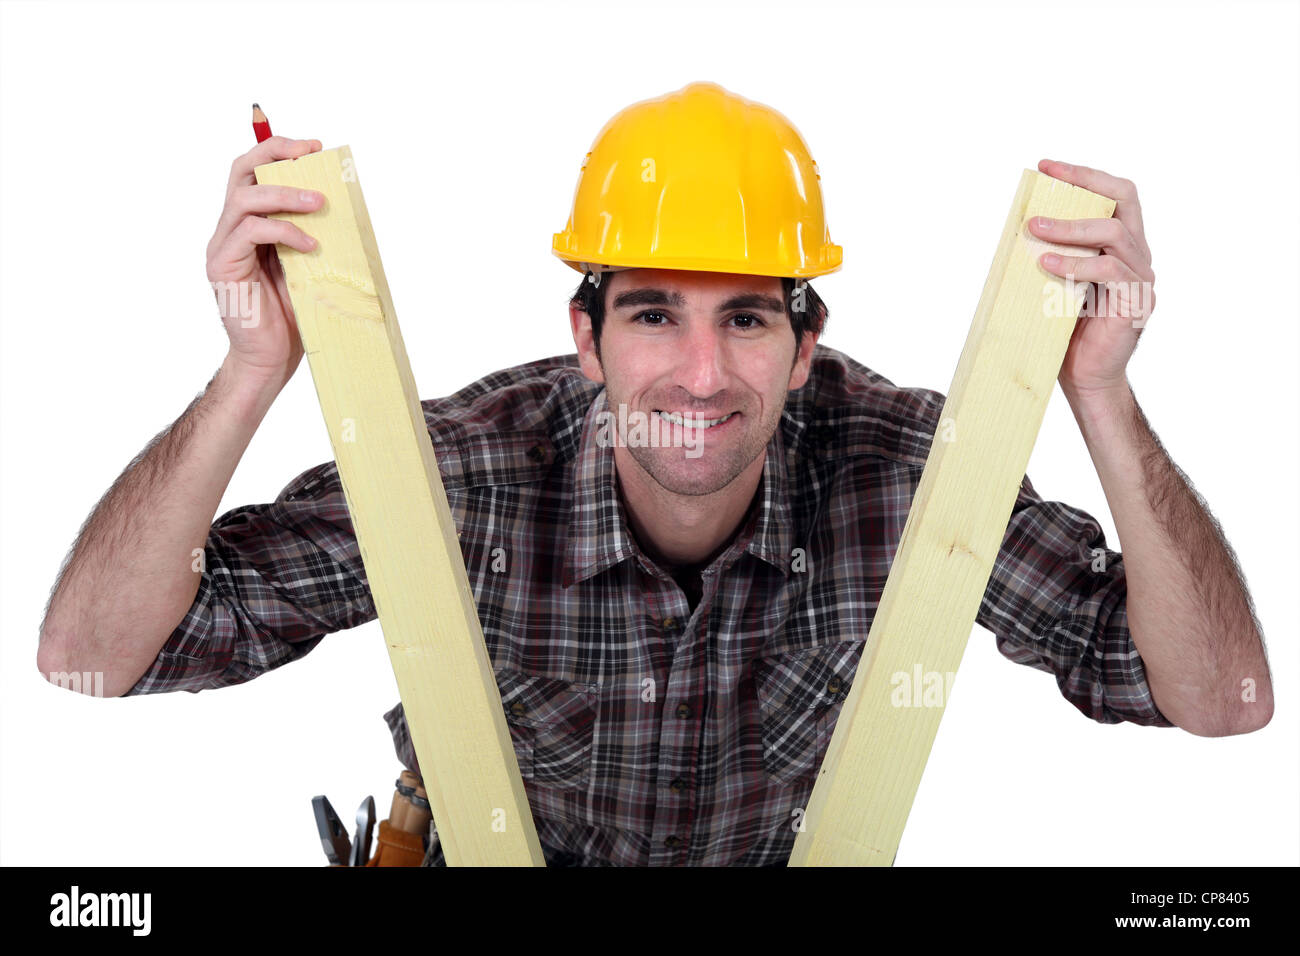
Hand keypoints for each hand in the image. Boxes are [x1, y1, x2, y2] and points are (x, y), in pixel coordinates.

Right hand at [206, 136, 323, 389]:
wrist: (270, 360)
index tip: (315, 146)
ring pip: (244, 198)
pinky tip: (310, 244)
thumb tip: (346, 208)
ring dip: (285, 194)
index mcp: (249, 224)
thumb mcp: (310, 266)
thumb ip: (313, 235)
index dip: (280, 151)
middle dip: (276, 154)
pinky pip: (250, 232)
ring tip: (320, 203)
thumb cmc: (293, 317)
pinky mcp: (222, 266)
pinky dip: (283, 231)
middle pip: (241, 171)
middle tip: (311, 154)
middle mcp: (230, 229)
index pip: (255, 172)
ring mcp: (223, 246)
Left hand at [1028, 159, 1155, 400]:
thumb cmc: (1065, 332)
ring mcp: (1140, 278)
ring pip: (1114, 234)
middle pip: (1124, 201)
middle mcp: (1137, 256)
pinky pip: (1108, 271)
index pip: (1114, 195)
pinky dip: (1075, 264)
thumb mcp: (1053, 283)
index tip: (1046, 166)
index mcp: (1121, 246)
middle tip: (1040, 190)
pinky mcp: (1135, 302)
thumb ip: (1050, 254)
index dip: (1083, 176)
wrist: (1085, 379)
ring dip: (1070, 228)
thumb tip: (1017, 227)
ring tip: (1034, 229)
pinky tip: (1046, 265)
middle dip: (1081, 186)